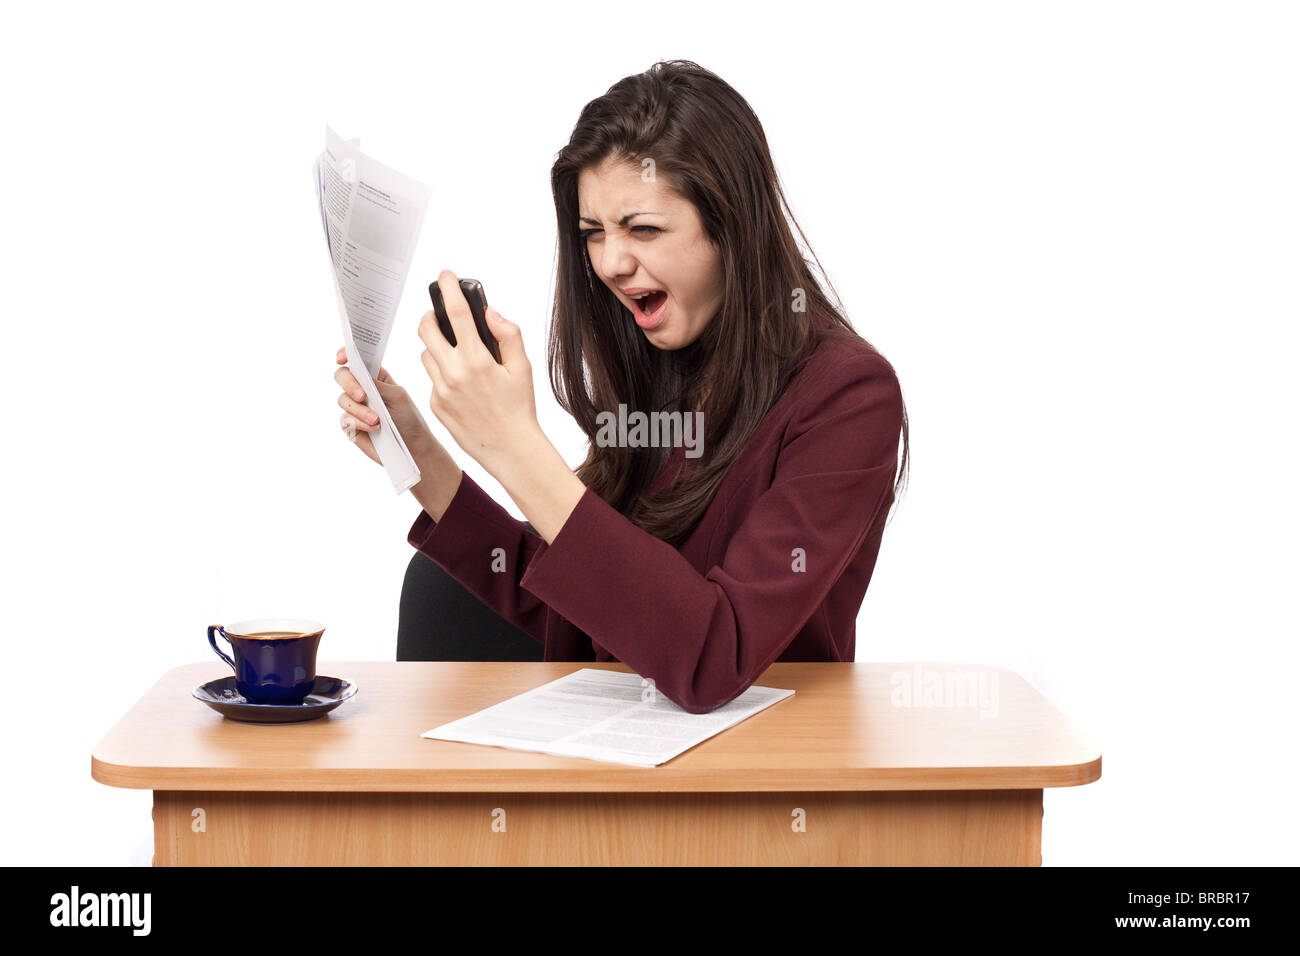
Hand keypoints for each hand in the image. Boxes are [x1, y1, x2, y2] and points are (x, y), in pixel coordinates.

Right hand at [334, 346, 437, 466]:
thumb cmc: (409, 418)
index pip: (357, 360)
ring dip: (360, 410)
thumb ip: (377, 384)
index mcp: (375, 376)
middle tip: (362, 395)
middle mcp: (362, 388)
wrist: (412, 447)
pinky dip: (360, 423)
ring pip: (343, 399)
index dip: (346, 354)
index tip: (342, 357)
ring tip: (377, 420)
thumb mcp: (397, 396)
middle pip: (342, 376)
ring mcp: (354, 407)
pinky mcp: (351, 425)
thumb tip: (357, 374)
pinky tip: (375, 428)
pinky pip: (346, 419)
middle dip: (349, 384)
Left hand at [417, 270, 538, 475]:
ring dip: (436, 347)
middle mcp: (454, 373)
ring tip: (458, 355)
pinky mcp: (435, 404)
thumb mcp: (523, 368)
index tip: (445, 276)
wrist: (509, 448)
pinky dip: (442, 373)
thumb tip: (490, 313)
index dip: (449, 289)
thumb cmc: (519, 409)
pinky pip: (431, 379)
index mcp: (477, 360)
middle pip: (426, 330)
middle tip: (439, 316)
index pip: (457, 314)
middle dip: (430, 316)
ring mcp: (441, 390)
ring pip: (426, 354)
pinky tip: (461, 385)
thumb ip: (508, 334)